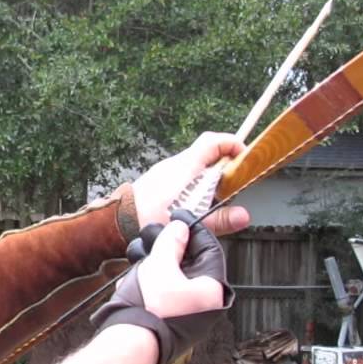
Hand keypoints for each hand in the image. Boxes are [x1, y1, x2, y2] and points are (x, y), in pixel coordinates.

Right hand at [91, 212, 233, 363]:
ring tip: (137, 251)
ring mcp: (187, 311)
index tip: (178, 216)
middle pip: (189, 260)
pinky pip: (163, 291)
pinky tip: (135, 270)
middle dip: (168, 244)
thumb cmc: (151, 307)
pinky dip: (150, 278)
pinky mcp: (169, 318)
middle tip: (153, 232)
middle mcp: (205, 301)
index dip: (192, 227)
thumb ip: (172, 242)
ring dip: (154, 259)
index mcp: (213, 288)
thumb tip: (181, 229)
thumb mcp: (161, 264)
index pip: (208, 247)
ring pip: (173, 274)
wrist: (130, 345)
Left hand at [131, 132, 250, 236]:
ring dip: (209, 177)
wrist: (117, 222)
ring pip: (196, 166)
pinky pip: (184, 175)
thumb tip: (244, 216)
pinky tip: (195, 204)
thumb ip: (220, 219)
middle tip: (233, 184)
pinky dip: (195, 184)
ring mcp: (166, 170)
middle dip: (224, 166)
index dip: (232, 144)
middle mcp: (175, 164)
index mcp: (184, 167)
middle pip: (207, 154)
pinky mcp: (159, 180)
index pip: (212, 141)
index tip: (244, 156)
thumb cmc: (148, 220)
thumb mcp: (191, 221)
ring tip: (215, 198)